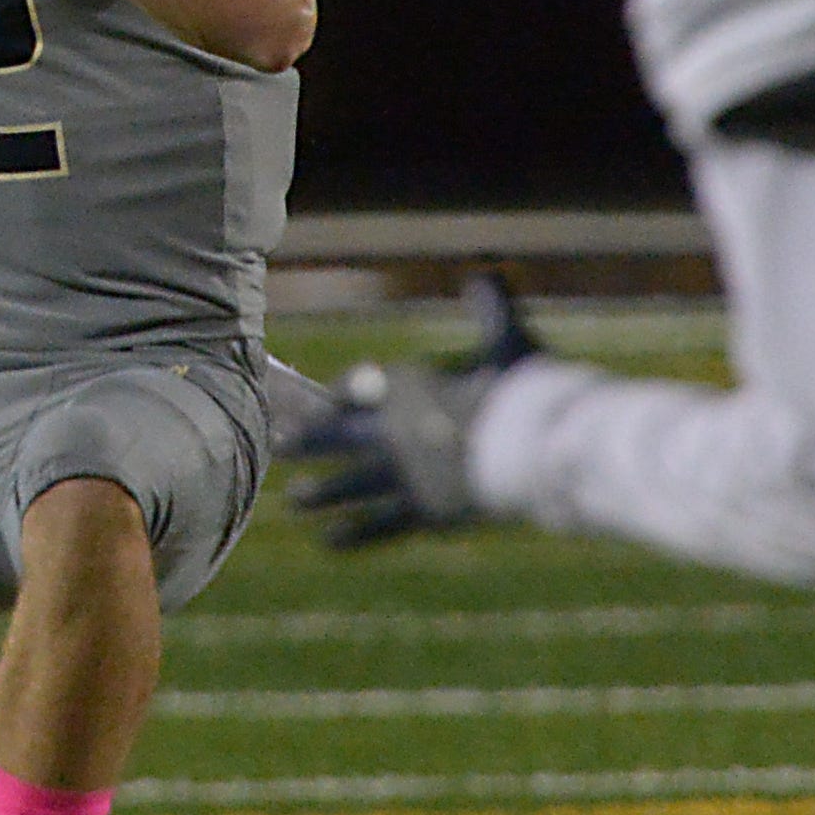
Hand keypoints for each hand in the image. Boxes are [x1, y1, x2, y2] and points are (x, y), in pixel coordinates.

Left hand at [278, 275, 537, 547]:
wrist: (536, 446)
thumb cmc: (525, 389)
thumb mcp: (509, 340)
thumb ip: (492, 309)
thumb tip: (484, 274)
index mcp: (409, 386)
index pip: (361, 387)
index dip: (346, 392)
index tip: (330, 398)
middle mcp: (394, 430)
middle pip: (339, 436)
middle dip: (308, 441)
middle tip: (278, 446)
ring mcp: (405, 473)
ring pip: (352, 485)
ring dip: (321, 493)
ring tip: (293, 502)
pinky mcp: (423, 511)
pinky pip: (380, 525)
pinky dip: (353, 533)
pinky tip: (327, 540)